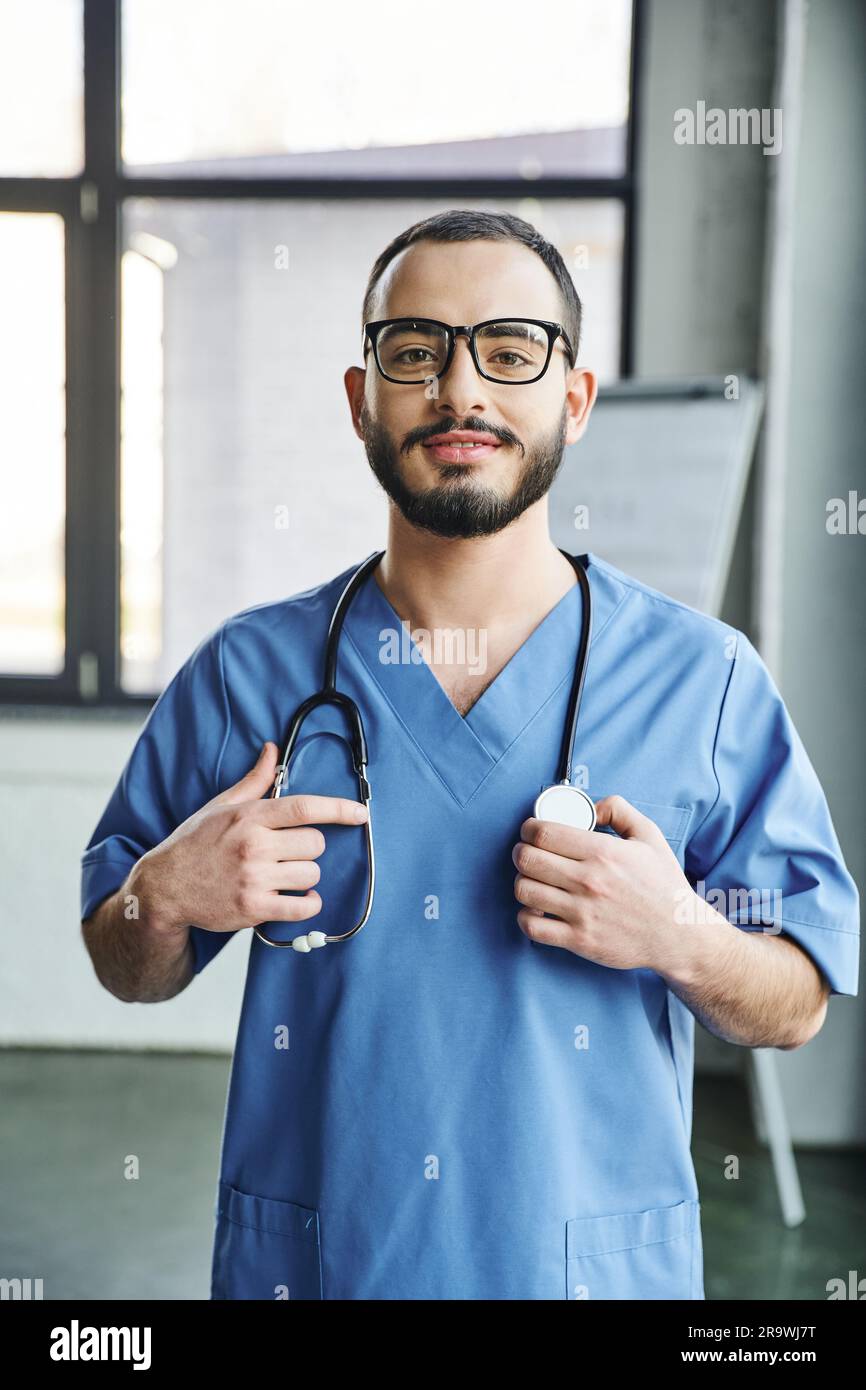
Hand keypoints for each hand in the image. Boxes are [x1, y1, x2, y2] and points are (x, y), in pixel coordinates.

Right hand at [134, 742, 368, 935]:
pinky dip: (308, 904)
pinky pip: (303, 907)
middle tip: (289, 852)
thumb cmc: (196, 843)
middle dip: (309, 848)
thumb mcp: (221, 807)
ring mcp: (254, 879)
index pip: (304, 807)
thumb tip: (271, 749)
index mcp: (249, 817)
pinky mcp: (254, 909)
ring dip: (306, 876)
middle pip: (315, 844)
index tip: (360, 813)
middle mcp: (253, 846)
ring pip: (312, 874)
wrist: (164, 888)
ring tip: (285, 875)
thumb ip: (253, 781)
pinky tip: (298, 899)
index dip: (338, 808)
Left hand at [511, 794, 692, 972]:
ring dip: (523, 881)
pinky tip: (537, 909)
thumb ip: (619, 810)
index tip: (530, 831)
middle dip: (520, 852)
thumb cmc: (663, 885)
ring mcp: (582, 912)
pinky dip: (526, 915)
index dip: (529, 829)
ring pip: (524, 890)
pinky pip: (532, 926)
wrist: (678, 934)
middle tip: (526, 853)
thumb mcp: (649, 836)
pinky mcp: (579, 940)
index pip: (544, 833)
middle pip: (527, 859)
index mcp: (603, 852)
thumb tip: (592, 806)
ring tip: (533, 880)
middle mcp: (589, 881)